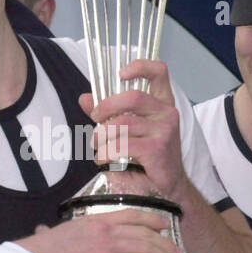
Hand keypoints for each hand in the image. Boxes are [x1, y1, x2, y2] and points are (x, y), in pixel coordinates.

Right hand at [15, 208, 181, 252]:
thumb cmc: (43, 248)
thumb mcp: (55, 232)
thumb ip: (57, 231)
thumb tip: (42, 230)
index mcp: (98, 220)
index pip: (132, 215)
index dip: (152, 220)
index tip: (165, 225)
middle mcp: (108, 229)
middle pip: (145, 234)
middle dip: (165, 245)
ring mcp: (109, 244)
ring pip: (146, 249)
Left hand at [80, 59, 186, 200]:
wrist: (166, 186)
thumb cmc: (147, 156)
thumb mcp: (127, 130)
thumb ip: (108, 113)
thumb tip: (85, 98)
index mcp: (161, 102)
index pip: (159, 72)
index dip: (140, 66)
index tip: (120, 74)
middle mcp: (167, 112)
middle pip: (132, 97)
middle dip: (106, 107)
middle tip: (94, 119)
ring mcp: (165, 129)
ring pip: (123, 123)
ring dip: (102, 135)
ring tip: (97, 146)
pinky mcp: (158, 148)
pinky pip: (124, 144)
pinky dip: (107, 152)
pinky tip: (103, 159)